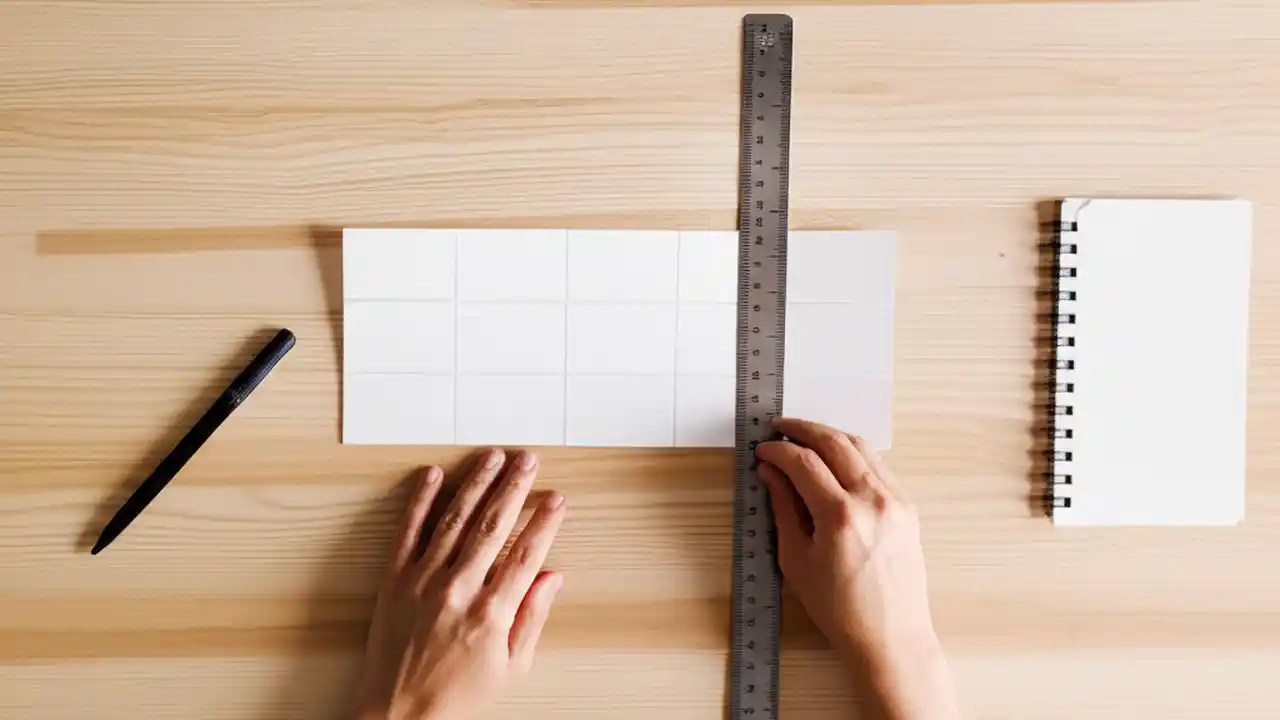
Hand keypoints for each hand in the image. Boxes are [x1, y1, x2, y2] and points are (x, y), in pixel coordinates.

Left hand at [356, 449, 565, 719]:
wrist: (398, 716)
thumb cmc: (456, 699)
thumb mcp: (510, 668)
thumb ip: (532, 618)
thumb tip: (551, 576)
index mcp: (490, 614)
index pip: (525, 554)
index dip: (544, 522)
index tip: (557, 498)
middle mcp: (457, 591)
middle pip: (493, 526)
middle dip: (514, 488)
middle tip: (528, 460)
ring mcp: (422, 582)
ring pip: (454, 520)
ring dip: (475, 484)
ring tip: (492, 457)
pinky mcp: (394, 581)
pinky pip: (407, 532)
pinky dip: (419, 501)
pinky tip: (432, 476)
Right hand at [756, 418, 957, 719]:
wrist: (889, 636)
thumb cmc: (839, 608)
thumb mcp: (796, 559)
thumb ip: (783, 507)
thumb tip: (769, 472)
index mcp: (841, 517)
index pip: (803, 462)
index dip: (777, 450)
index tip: (762, 450)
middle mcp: (873, 501)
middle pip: (834, 442)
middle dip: (802, 429)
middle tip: (779, 428)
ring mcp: (896, 501)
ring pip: (861, 446)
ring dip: (829, 435)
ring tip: (805, 437)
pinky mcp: (907, 507)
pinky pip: (878, 465)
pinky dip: (853, 453)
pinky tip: (835, 459)